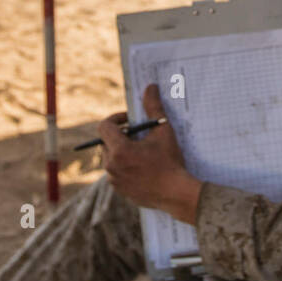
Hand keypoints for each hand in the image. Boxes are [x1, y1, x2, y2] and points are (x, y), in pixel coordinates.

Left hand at [99, 84, 201, 222]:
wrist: (177, 193)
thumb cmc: (171, 161)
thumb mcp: (164, 132)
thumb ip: (154, 108)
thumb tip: (150, 87)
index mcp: (119, 150)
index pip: (104, 126)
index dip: (116, 119)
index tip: (129, 120)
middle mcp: (111, 165)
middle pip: (106, 143)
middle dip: (120, 136)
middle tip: (138, 136)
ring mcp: (114, 180)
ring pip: (111, 159)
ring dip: (121, 152)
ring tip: (141, 152)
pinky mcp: (120, 191)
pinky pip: (117, 174)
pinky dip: (125, 167)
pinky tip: (142, 167)